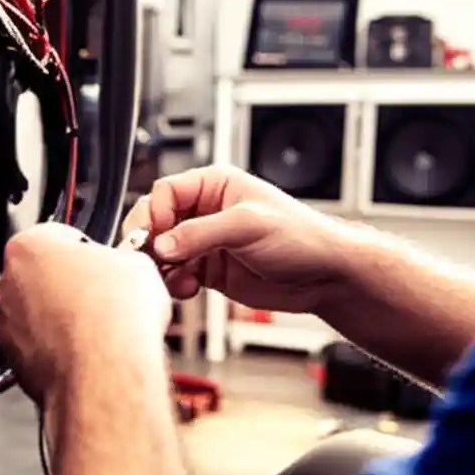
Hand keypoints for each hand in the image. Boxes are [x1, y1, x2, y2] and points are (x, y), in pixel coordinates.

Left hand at [0, 223, 171, 405]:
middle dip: (69, 283)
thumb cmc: (113, 319)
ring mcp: (8, 324)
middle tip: (101, 295)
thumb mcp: (137, 265)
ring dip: (61, 316)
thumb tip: (125, 266)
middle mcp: (8, 284)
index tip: (100, 262)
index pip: (58, 236)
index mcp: (29, 246)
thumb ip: (120, 259)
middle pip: (42, 274)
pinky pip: (37, 346)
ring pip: (36, 312)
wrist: (105, 375)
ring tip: (96, 327)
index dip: (86, 250)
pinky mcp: (14, 360)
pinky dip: (56, 347)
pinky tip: (84, 350)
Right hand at [121, 165, 361, 314]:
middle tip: (149, 259)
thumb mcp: (249, 225)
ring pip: (162, 251)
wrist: (325, 277)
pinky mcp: (208, 270)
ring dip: (160, 266)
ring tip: (171, 278)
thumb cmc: (300, 237)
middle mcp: (205, 211)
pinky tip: (187, 288)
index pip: (166, 192)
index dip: (154, 213)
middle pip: (157, 220)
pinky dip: (173, 283)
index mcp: (214, 185)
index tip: (152, 237)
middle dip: (150, 241)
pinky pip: (176, 274)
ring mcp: (205, 242)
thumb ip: (202, 233)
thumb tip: (163, 244)